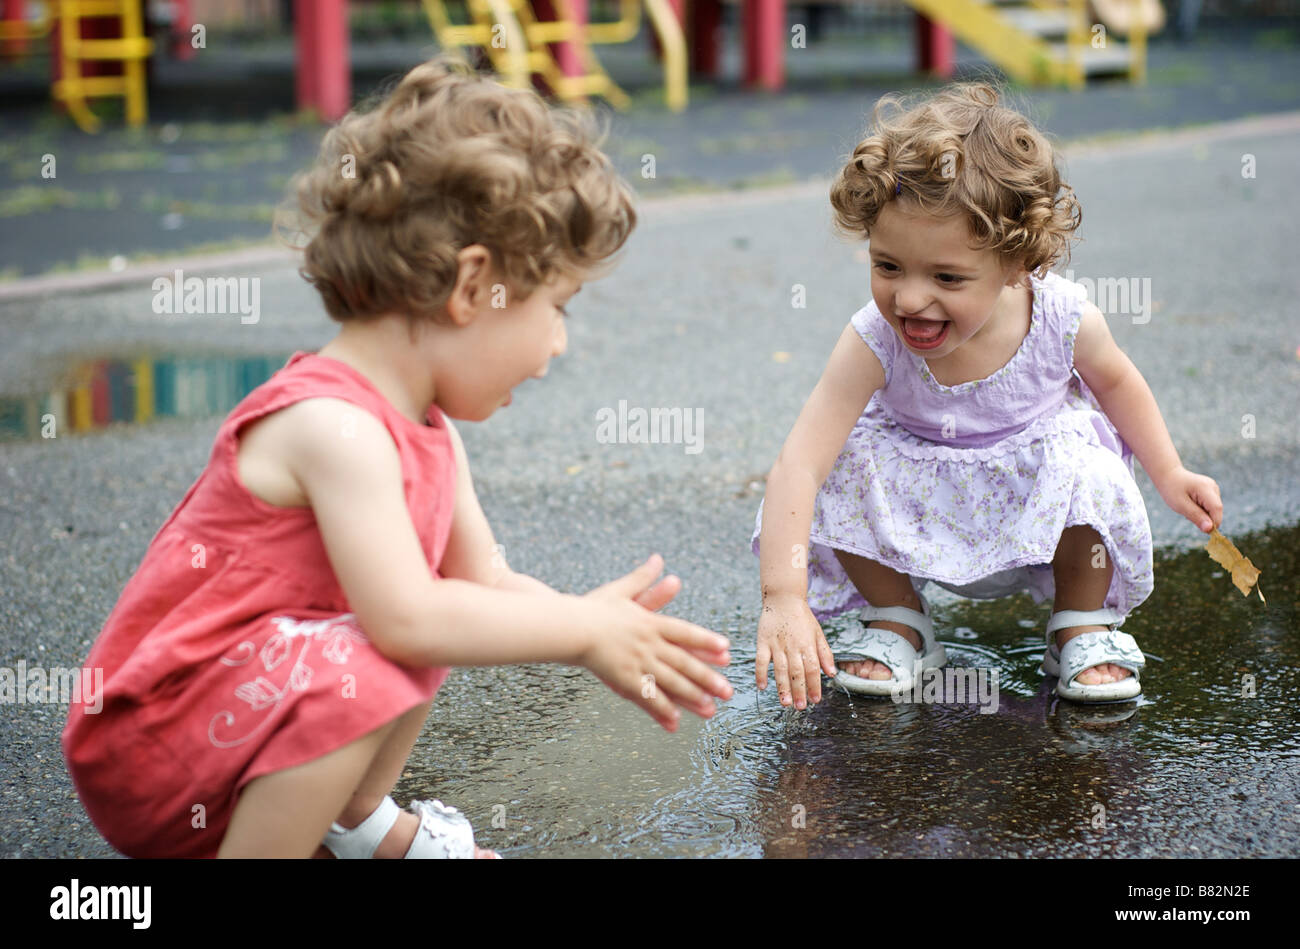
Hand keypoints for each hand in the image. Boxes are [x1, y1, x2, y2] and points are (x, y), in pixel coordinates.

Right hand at [580, 555, 732, 730]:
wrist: (568, 626)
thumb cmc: (592, 607)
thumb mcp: (621, 590)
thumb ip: (643, 577)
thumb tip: (657, 558)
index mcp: (651, 622)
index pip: (685, 632)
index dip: (706, 641)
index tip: (726, 649)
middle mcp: (649, 643)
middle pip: (684, 662)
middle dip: (707, 677)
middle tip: (728, 690)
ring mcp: (637, 661)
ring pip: (671, 682)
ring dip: (692, 696)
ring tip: (710, 709)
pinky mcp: (623, 678)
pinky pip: (647, 696)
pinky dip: (662, 708)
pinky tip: (675, 722)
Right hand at [756, 593, 836, 709]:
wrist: (783, 599)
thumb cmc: (802, 618)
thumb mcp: (818, 633)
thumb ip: (825, 654)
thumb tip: (831, 674)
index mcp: (807, 644)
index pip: (812, 668)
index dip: (814, 685)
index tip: (815, 700)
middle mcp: (792, 646)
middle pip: (797, 671)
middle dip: (799, 690)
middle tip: (800, 707)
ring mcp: (776, 644)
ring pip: (780, 668)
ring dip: (782, 687)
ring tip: (785, 703)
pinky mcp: (763, 641)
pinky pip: (761, 660)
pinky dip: (760, 673)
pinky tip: (762, 686)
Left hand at [1156, 466, 1222, 532]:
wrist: (1168, 475)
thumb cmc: (1172, 489)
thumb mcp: (1180, 505)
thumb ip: (1196, 516)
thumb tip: (1210, 529)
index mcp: (1206, 488)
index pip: (1216, 508)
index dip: (1214, 522)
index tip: (1204, 531)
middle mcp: (1213, 487)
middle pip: (1216, 510)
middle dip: (1205, 518)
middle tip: (1187, 515)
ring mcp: (1213, 488)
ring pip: (1213, 509)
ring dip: (1202, 514)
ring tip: (1187, 507)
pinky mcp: (1211, 491)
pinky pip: (1210, 506)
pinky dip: (1201, 509)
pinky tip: (1191, 504)